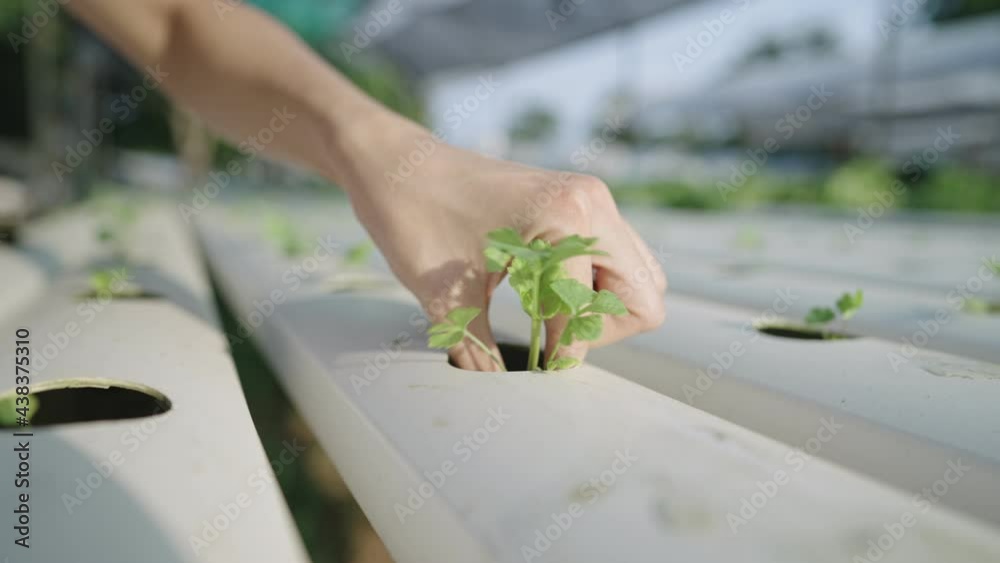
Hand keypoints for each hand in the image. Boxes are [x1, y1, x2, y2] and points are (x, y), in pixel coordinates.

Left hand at [334, 114, 666, 370]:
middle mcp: (593, 204)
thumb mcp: (447, 299)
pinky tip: (544, 291)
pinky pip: (617, 257)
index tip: (531, 366)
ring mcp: (591, 199)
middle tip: (547, 337)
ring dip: (600, 307)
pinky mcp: (580, 203)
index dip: (561, 352)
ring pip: (638, 277)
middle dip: (598, 329)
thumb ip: (480, 352)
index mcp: (567, 219)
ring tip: (545, 314)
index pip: (592, 313)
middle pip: (644, 298)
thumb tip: (500, 394)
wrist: (394, 163)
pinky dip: (593, 284)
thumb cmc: (413, 218)